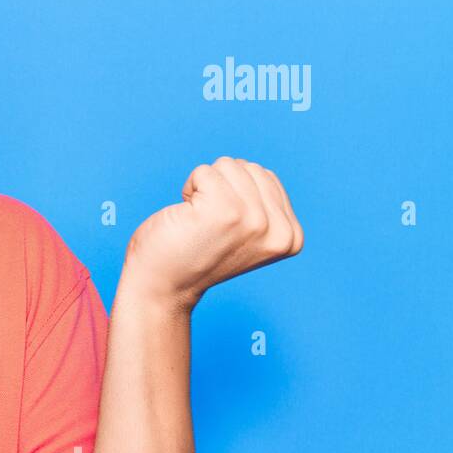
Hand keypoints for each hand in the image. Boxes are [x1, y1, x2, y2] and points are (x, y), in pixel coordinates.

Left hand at [121, 156, 302, 311]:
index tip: (224, 227)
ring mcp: (254, 220)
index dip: (236, 193)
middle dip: (221, 187)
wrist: (161, 286)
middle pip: (250, 168)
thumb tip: (261, 174)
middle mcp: (280, 231)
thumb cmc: (195, 253)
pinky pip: (204, 171)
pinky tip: (186, 217)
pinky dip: (189, 188)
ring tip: (198, 220)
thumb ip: (264, 208)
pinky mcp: (224, 210)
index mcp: (291, 237)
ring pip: (228, 165)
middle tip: (207, 224)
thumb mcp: (246, 233)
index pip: (267, 178)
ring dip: (204, 188)